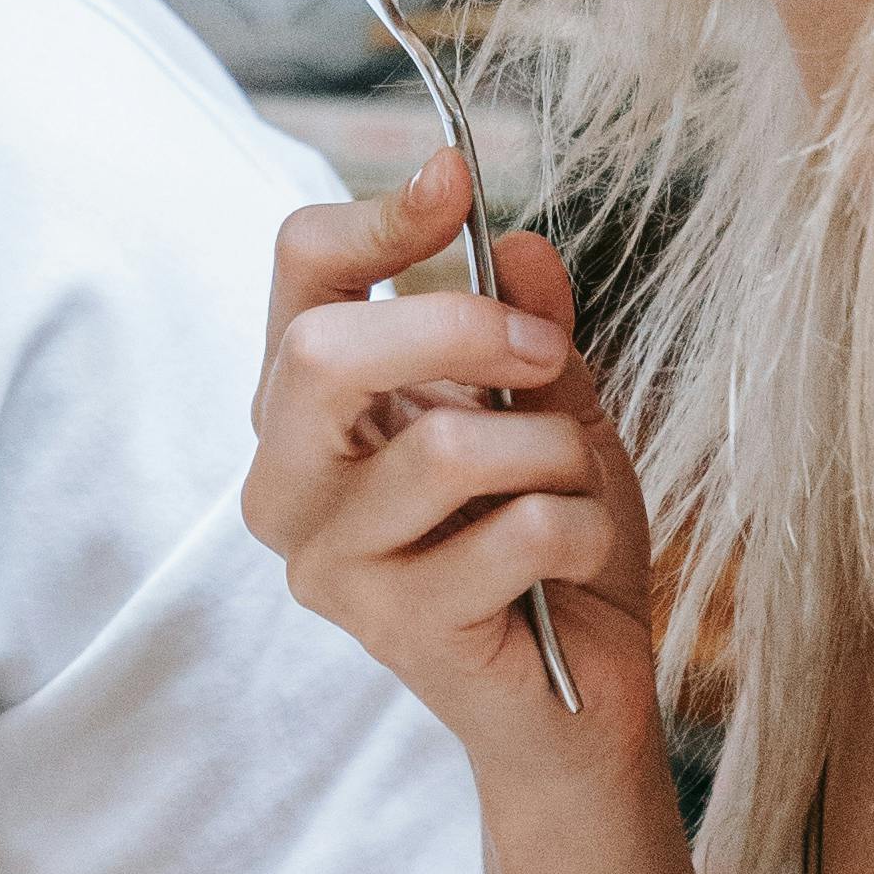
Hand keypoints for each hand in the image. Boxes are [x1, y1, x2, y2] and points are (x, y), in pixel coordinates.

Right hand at [246, 176, 662, 777]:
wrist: (577, 698)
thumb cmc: (545, 539)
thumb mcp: (548, 405)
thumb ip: (527, 327)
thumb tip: (521, 248)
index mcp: (307, 407)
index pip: (297, 272)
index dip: (375, 213)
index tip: (455, 176)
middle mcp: (289, 482)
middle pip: (324, 353)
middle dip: (459, 329)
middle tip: (542, 354)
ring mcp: (331, 564)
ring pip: (448, 446)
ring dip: (552, 451)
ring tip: (570, 484)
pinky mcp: (397, 629)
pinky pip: (520, 530)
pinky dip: (584, 524)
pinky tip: (576, 558)